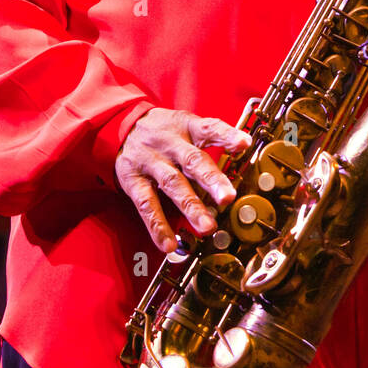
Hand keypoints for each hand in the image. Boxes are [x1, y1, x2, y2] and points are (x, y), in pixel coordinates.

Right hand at [115, 108, 247, 253]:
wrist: (122, 126)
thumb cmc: (163, 130)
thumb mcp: (186, 125)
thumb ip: (210, 142)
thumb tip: (240, 162)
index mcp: (186, 127)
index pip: (209, 128)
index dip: (227, 135)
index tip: (244, 144)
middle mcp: (169, 143)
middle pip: (192, 160)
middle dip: (211, 179)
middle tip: (227, 197)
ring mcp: (151, 162)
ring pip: (172, 184)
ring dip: (190, 206)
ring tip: (207, 226)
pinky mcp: (134, 180)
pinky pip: (147, 204)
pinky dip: (158, 225)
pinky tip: (169, 242)